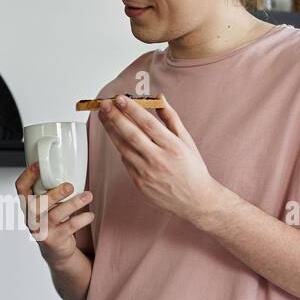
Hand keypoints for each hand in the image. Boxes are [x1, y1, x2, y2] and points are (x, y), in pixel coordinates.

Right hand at [13, 162, 93, 263]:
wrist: (56, 249)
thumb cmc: (53, 221)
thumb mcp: (49, 204)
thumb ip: (51, 189)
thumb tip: (68, 166)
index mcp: (28, 204)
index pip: (21, 188)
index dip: (28, 175)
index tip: (40, 165)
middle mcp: (31, 217)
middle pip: (36, 203)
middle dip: (54, 194)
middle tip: (70, 186)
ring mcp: (41, 230)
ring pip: (54, 215)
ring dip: (73, 204)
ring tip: (88, 196)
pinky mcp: (53, 241)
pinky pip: (68, 228)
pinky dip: (81, 219)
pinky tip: (90, 215)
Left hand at [97, 95, 221, 226]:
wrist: (195, 200)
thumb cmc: (192, 169)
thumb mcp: (186, 141)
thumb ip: (171, 118)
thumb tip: (159, 98)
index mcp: (172, 147)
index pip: (148, 124)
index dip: (132, 110)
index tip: (120, 98)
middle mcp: (158, 160)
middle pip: (131, 135)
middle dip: (115, 117)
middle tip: (104, 104)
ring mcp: (147, 173)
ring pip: (123, 148)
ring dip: (111, 131)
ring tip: (104, 117)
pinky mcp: (139, 183)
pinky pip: (126, 162)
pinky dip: (121, 148)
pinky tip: (118, 138)